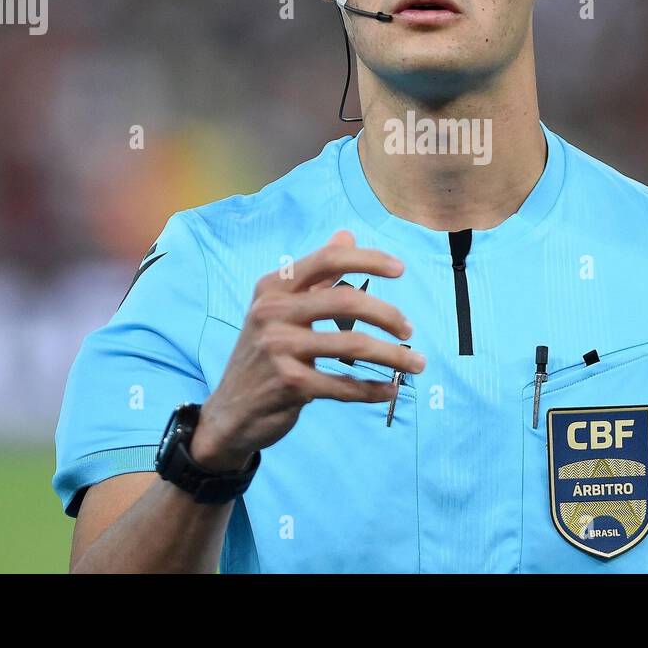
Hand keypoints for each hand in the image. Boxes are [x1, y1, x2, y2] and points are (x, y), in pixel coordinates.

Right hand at [191, 231, 422, 470]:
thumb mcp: (280, 309)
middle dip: (388, 315)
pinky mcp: (289, 384)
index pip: (327, 260)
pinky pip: (345, 385)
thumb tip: (346, 235)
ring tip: (416, 363)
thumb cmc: (264, 353)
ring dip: (393, 356)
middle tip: (408, 329)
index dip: (368, 260)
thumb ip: (316, 276)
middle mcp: (271, 313)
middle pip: (346, 302)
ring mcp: (278, 348)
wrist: (230, 411)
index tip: (401, 269)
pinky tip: (390, 389)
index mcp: (272, 288)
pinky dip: (374, 389)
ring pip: (353, 346)